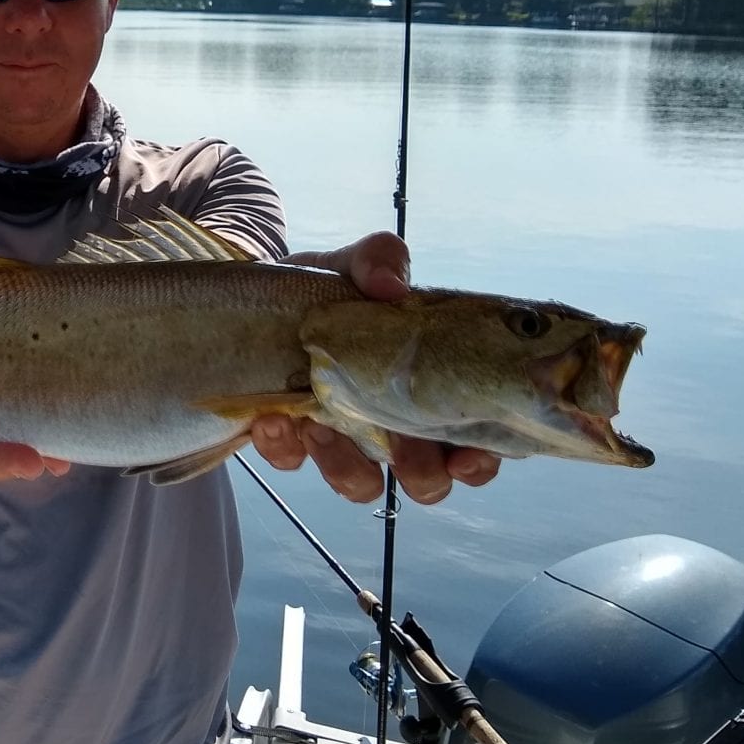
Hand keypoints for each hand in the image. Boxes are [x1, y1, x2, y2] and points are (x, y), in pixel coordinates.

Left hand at [251, 232, 500, 504]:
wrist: (262, 297)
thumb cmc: (331, 290)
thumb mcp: (354, 265)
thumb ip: (379, 260)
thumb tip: (390, 286)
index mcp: (430, 388)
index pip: (477, 440)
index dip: (481, 459)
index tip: (468, 455)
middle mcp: (395, 425)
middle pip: (428, 479)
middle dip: (420, 474)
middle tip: (401, 449)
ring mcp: (344, 439)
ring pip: (362, 483)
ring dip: (346, 467)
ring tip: (321, 426)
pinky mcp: (293, 440)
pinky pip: (292, 460)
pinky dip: (284, 447)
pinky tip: (273, 419)